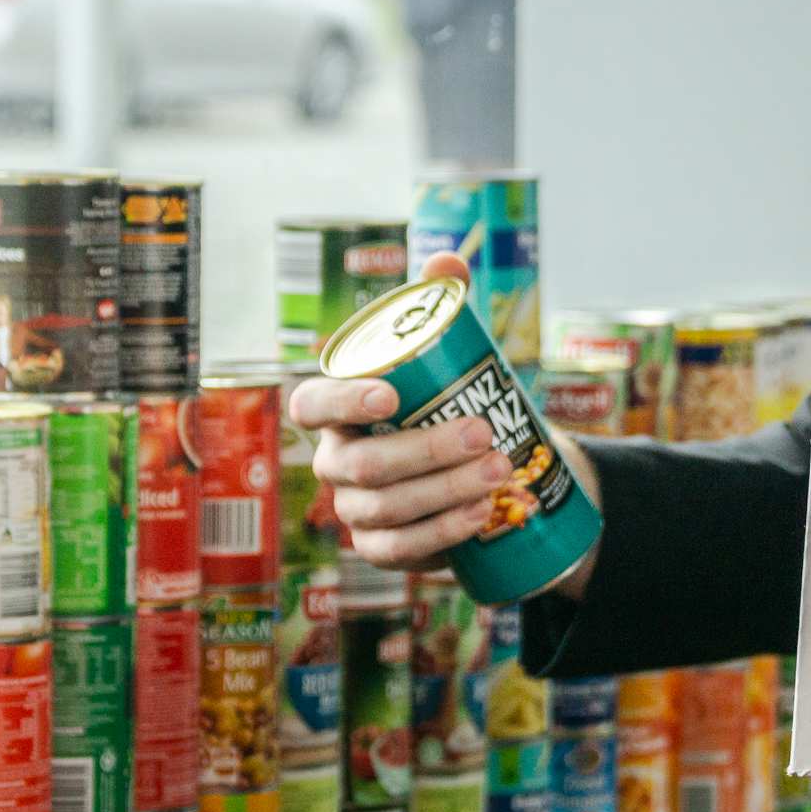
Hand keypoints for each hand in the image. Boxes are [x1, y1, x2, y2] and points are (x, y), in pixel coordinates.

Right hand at [289, 253, 600, 597]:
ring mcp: (354, 510)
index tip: (391, 393)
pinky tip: (481, 513)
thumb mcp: (440, 351)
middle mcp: (333, 462)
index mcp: (333, 411)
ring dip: (445, 491)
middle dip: (425, 449)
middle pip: (364, 463)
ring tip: (498, 469)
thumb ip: (439, 302)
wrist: (467, 466)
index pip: (312, 405)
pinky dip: (444, 531)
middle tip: (481, 431)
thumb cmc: (438, 397)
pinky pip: (402, 548)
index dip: (344, 400)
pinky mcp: (381, 548)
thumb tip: (448, 262)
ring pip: (387, 507)